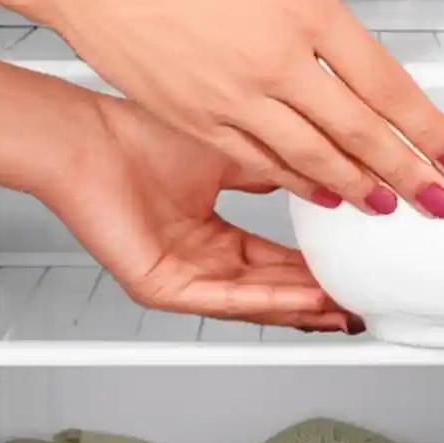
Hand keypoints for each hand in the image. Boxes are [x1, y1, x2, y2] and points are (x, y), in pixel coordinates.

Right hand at [16, 0, 443, 218]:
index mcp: (306, 6)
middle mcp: (277, 56)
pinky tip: (326, 195)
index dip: (428, 128)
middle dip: (410, 172)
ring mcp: (235, 94)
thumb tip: (345, 57)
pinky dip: (301, 184)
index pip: (388, 84)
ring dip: (362, 188)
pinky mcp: (198, 118)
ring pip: (317, 158)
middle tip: (439, 198)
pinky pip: (263, 163)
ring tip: (392, 206)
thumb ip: (312, 18)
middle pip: (363, 131)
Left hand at [43, 95, 360, 332]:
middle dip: (318, 300)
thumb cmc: (140, 137)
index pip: (275, 263)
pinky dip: (267, 298)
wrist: (84, 138)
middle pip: (270, 290)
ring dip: (301, 306)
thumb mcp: (235, 155)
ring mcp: (180, 276)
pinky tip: (303, 298)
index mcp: (212, 235)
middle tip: (359, 303)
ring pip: (252, 301)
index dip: (316, 270)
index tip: (353, 270)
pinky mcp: (161, 287)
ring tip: (342, 306)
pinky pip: (223, 298)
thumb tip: (330, 180)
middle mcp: (198, 260)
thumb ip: (281, 173)